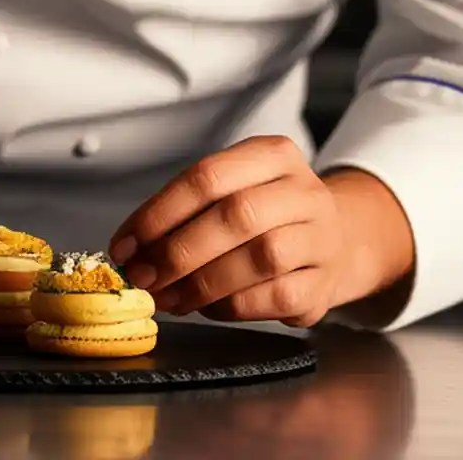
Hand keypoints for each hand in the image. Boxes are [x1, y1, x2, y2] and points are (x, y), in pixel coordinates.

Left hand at [108, 136, 414, 327]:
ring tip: (168, 297)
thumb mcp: (231, 193)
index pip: (208, 176)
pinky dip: (233, 306)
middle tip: (143, 277)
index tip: (125, 245)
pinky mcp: (326, 282)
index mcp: (273, 155)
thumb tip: (131, 252)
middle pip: (237, 215)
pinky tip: (209, 308)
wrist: (337, 239)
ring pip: (261, 256)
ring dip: (203, 283)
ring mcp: (321, 237)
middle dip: (178, 252)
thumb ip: (184, 215)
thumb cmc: (266, 215)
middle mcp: (304, 191)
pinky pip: (277, 296)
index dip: (159, 213)